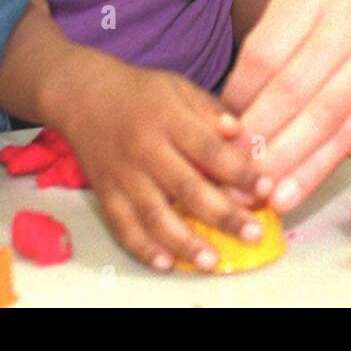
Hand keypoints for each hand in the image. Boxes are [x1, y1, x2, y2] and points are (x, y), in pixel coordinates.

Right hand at [57, 56, 271, 272]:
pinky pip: (123, 226)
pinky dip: (143, 248)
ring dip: (185, 241)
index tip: (266, 189)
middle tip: (252, 234)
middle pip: (187, 187)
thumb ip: (212, 111)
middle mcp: (145, 149)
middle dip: (222, 214)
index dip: (238, 170)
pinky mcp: (105, 194)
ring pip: (155, 214)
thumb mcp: (180, 88)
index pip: (208, 148)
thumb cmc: (143, 92)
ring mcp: (123, 175)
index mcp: (169, 118)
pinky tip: (167, 263)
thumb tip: (243, 135)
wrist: (84, 95)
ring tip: (212, 261)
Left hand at [223, 0, 350, 209]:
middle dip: (258, 134)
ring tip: (256, 191)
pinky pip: (349, 136)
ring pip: (324, 118)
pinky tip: (290, 193)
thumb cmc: (343, 2)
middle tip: (229, 168)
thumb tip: (230, 109)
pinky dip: (316, 169)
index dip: (239, 95)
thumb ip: (272, 41)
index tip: (219, 127)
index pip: (266, 52)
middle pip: (294, 88)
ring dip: (285, 161)